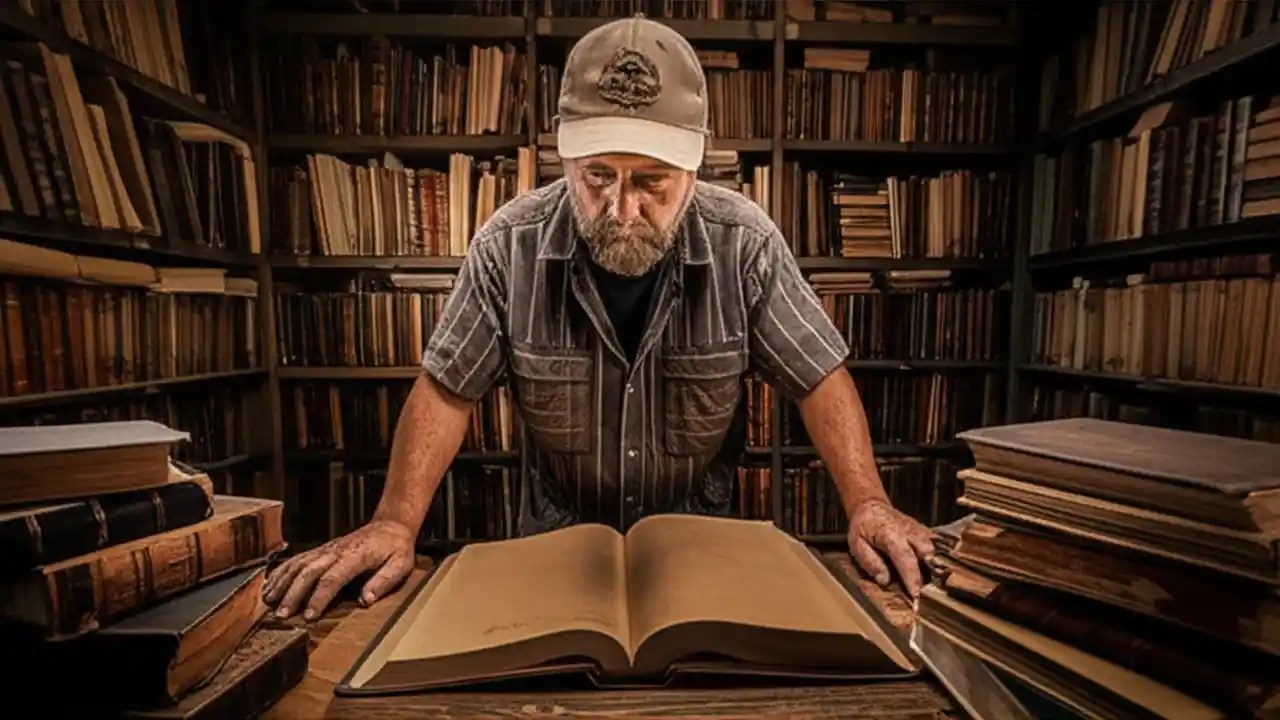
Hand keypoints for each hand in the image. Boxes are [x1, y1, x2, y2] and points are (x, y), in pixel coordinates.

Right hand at [263, 519, 414, 620]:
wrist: (390, 526)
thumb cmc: (395, 549)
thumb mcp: (400, 565)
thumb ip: (384, 581)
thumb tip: (366, 599)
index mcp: (356, 556)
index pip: (333, 578)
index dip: (319, 597)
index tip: (309, 616)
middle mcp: (336, 551)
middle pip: (309, 572)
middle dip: (293, 594)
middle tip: (282, 615)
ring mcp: (326, 549)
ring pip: (298, 564)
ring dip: (282, 582)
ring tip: (268, 602)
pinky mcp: (320, 550)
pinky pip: (297, 559)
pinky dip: (281, 571)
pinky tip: (269, 585)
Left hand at [846, 499, 934, 597]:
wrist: (872, 508)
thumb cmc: (863, 528)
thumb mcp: (857, 544)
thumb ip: (870, 562)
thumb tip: (885, 580)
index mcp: (890, 533)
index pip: (905, 557)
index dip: (912, 577)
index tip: (916, 595)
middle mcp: (909, 531)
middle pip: (928, 552)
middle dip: (928, 571)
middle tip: (923, 590)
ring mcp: (920, 530)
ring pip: (934, 550)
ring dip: (932, 566)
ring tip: (926, 583)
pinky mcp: (925, 532)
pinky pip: (935, 547)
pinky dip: (934, 559)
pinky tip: (929, 570)